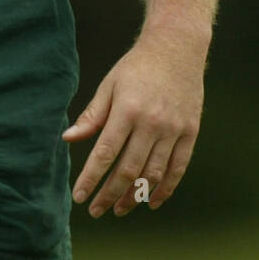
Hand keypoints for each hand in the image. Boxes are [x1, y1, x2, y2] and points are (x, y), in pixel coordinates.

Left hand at [62, 30, 206, 216]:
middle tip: (95, 211)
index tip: (79, 196)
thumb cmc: (136, 67)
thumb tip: (67, 138)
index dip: (91, 178)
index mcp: (127, 110)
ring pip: (153, 174)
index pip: (105, 153)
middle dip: (109, 194)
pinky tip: (150, 202)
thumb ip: (91, 115)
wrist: (176, 48)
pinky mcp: (191, 133)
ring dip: (134, 196)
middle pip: (128, 169)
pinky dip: (165, 189)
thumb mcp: (109, 86)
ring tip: (119, 209)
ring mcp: (174, 129)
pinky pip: (178, 169)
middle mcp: (151, 123)